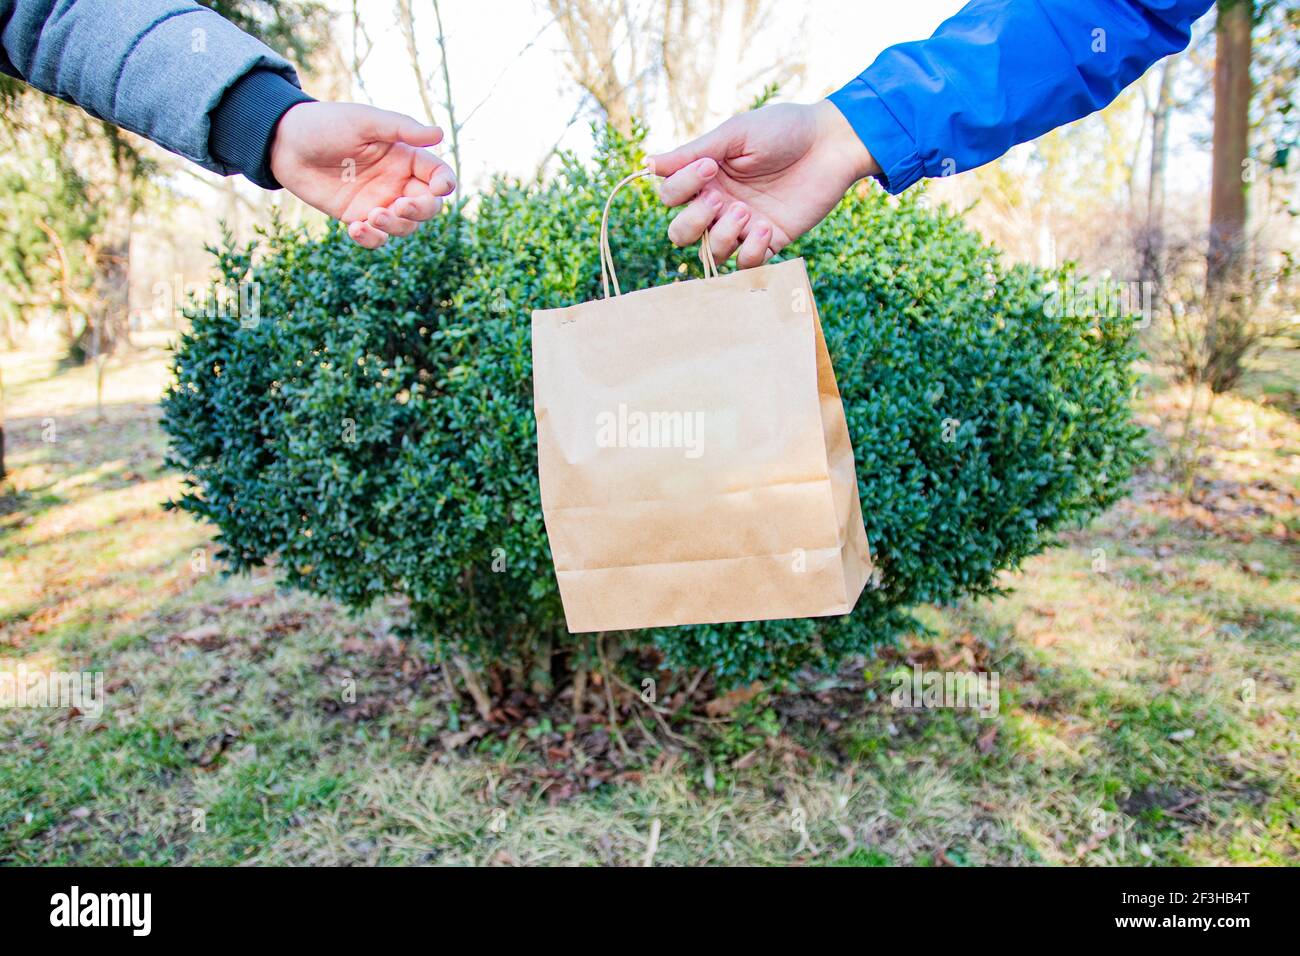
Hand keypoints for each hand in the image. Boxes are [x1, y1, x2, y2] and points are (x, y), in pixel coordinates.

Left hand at [269, 102, 456, 248]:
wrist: (285, 143)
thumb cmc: (326, 124)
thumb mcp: (364, 121)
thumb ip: (401, 129)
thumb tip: (440, 133)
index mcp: (405, 157)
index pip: (438, 175)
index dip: (445, 184)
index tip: (437, 188)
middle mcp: (396, 182)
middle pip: (428, 207)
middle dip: (420, 211)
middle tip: (399, 206)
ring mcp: (378, 202)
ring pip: (405, 227)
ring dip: (396, 226)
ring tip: (372, 216)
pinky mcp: (357, 218)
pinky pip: (376, 239)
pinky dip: (372, 239)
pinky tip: (355, 228)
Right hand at [647, 100, 878, 267]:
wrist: (831, 142)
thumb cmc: (783, 130)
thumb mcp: (734, 135)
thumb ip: (692, 153)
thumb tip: (647, 163)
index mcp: (705, 177)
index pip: (670, 197)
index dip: (682, 187)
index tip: (711, 166)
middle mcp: (718, 204)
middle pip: (680, 233)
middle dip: (693, 221)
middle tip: (721, 200)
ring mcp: (742, 225)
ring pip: (709, 253)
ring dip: (721, 236)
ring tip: (746, 213)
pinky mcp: (770, 241)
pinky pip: (746, 263)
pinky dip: (750, 251)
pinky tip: (766, 229)